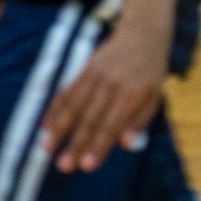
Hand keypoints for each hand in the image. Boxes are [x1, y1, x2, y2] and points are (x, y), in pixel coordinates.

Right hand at [40, 23, 166, 172]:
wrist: (142, 34)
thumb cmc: (150, 71)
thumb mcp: (155, 96)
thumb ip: (139, 121)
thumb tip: (125, 144)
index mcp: (132, 95)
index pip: (112, 125)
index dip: (99, 146)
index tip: (87, 166)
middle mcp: (112, 86)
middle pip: (90, 119)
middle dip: (75, 144)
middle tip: (63, 166)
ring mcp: (95, 77)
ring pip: (73, 106)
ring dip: (59, 129)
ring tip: (46, 148)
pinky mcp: (84, 70)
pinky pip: (66, 92)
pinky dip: (55, 109)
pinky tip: (45, 126)